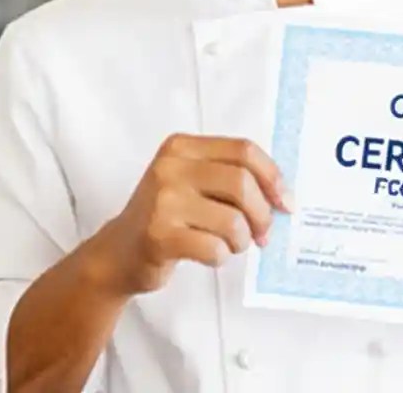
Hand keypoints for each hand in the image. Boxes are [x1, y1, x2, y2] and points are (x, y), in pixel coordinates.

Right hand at [88, 134, 289, 295]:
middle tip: (262, 233)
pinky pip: (214, 248)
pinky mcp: (159, 236)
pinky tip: (210, 254)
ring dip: (241, 240)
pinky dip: (221, 256)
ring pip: (232, 220)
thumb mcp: (191, 183)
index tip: (285, 203)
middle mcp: (170, 167)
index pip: (244, 150)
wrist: (117, 253)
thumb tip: (282, 197)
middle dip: (262, 214)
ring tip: (231, 245)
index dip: (273, 177)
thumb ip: (230, 179)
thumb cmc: (166, 217)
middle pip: (242, 183)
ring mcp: (162, 201)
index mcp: (182, 147)